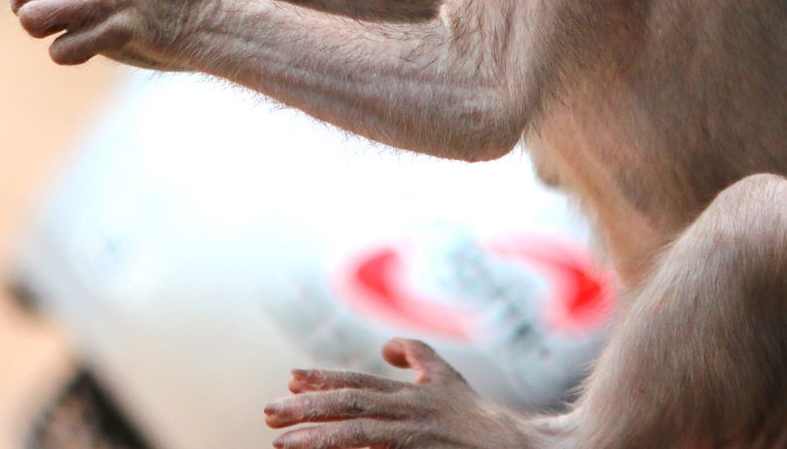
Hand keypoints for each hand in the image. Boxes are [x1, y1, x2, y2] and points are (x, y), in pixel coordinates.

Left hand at [264, 338, 537, 448]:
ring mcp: (413, 437)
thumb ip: (416, 356)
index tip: (289, 380)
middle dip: (306, 408)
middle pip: (348, 405)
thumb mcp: (446, 377)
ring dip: (316, 437)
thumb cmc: (479, 417)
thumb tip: (385, 346)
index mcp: (409, 392)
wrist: (518, 448)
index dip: (322, 380)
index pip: (356, 383)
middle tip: (269, 413)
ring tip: (281, 442)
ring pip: (356, 434)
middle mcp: (408, 411)